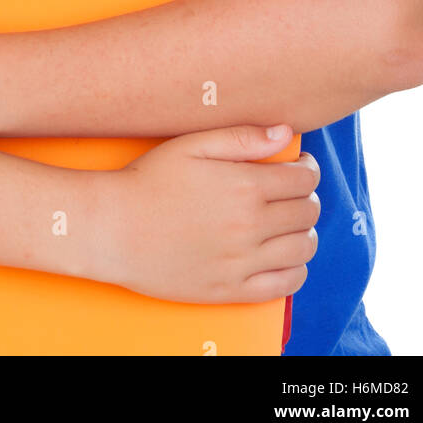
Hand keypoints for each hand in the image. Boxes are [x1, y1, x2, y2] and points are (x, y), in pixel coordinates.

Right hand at [92, 124, 319, 303]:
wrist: (114, 228)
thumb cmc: (150, 181)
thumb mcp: (192, 145)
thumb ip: (242, 138)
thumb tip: (284, 132)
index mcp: (245, 186)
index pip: (304, 180)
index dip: (308, 170)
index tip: (300, 167)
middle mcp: (251, 225)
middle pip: (307, 213)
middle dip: (307, 198)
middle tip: (292, 193)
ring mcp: (243, 261)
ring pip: (303, 248)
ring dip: (305, 233)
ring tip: (290, 223)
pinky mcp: (232, 289)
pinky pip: (286, 285)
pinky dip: (296, 270)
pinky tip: (284, 257)